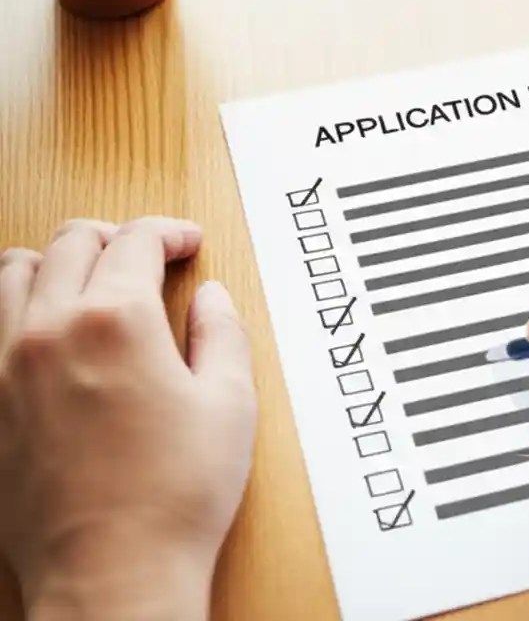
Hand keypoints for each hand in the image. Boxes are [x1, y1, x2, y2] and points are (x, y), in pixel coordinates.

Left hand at [0, 217, 255, 619]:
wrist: (112, 573)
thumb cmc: (173, 499)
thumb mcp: (230, 405)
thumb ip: (222, 334)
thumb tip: (212, 300)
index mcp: (114, 322)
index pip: (137, 241)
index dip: (170, 232)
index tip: (187, 243)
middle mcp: (48, 332)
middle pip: (71, 242)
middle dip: (116, 235)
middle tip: (145, 253)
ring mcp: (4, 367)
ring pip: (11, 271)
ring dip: (55, 260)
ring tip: (88, 278)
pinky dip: (16, 304)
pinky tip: (47, 326)